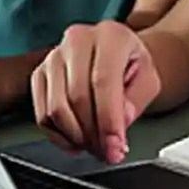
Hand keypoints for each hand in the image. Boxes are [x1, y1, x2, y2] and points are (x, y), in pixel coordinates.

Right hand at [30, 21, 160, 163]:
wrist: (117, 55)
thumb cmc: (132, 67)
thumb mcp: (148, 79)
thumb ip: (137, 99)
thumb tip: (119, 121)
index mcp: (111, 35)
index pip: (104, 81)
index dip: (109, 120)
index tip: (115, 147)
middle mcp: (78, 40)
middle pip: (77, 97)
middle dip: (94, 134)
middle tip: (108, 152)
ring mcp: (54, 56)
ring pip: (56, 109)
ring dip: (76, 137)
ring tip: (95, 146)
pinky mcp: (39, 74)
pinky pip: (42, 115)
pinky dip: (59, 136)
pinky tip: (77, 140)